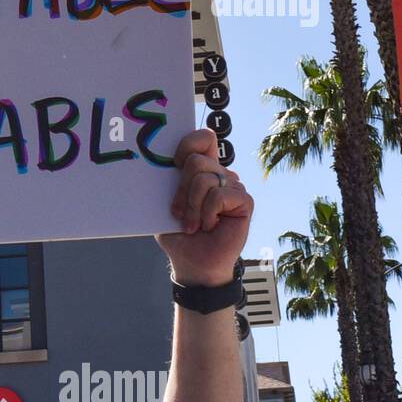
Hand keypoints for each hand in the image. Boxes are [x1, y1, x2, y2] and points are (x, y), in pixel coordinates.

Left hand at [157, 130, 252, 285]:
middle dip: (181, 190)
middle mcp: (218, 174)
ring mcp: (233, 186)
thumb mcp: (164, 205)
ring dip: (192, 206)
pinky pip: (220, 195)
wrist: (193, 263)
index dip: (188, 144)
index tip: (175, 164)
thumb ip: (166, 183)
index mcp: (200, 170)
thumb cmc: (178, 234)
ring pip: (206, 179)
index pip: (202, 138)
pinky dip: (208, 213)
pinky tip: (209, 226)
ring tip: (192, 225)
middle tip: (179, 213)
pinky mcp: (244, 201)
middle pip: (197, 160)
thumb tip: (157, 162)